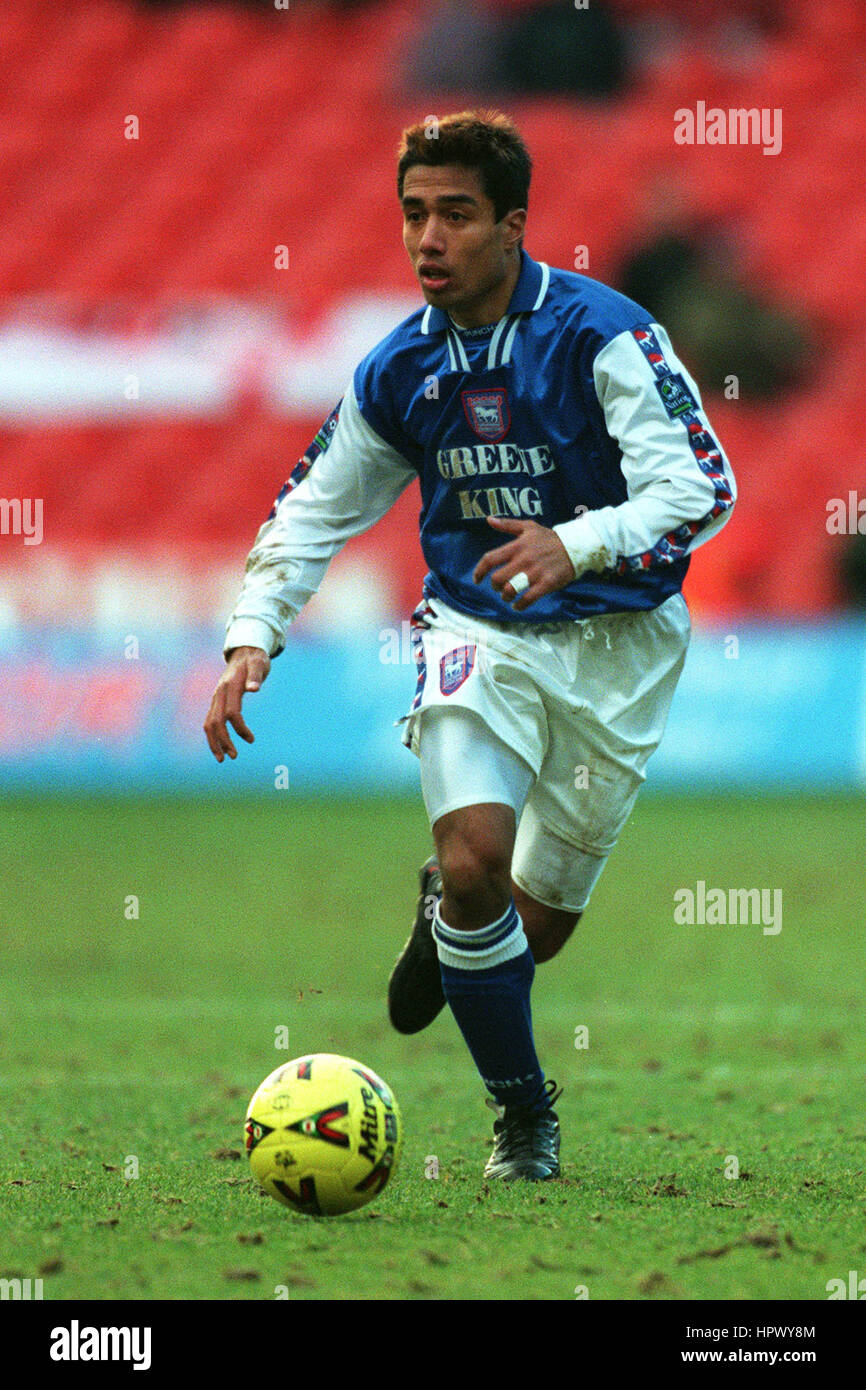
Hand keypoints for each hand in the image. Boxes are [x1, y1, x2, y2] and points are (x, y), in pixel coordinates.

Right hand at [204, 646, 270, 762]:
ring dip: (214, 742)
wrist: (244, 651)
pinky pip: (210, 720)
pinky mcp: (217, 701)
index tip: (251, 739)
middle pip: (215, 722)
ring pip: (209, 723)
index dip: (239, 728)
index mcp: (230, 686)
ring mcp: (216, 697)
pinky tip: (221, 746)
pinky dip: (214, 735)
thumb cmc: (255, 659)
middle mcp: (219, 693)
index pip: (231, 713)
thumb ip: (256, 676)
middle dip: (223, 741)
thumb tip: (254, 688)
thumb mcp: (259, 664)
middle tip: (234, 757)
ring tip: (223, 758)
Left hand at [472, 517, 575, 611]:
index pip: (490, 559)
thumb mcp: (529, 527)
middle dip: (494, 587)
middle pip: (497, 579)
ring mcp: (535, 573)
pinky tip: (518, 605)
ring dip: (506, 597)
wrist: (576, 546)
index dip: (479, 571)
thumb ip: (507, 525)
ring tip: (508, 596)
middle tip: (498, 588)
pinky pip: (528, 599)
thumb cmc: (549, 538)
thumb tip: (488, 519)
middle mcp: (523, 560)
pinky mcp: (546, 583)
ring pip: (511, 590)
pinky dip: (519, 605)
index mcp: (516, 546)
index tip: (477, 580)